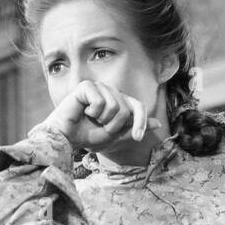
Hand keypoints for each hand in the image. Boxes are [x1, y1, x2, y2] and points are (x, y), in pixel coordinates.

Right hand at [45, 79, 161, 156]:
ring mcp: (99, 87)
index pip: (138, 106)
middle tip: (100, 127)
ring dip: (103, 120)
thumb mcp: (115, 136)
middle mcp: (111, 92)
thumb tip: (158, 124)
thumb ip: (134, 129)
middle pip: (126, 108)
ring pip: (115, 105)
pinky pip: (101, 100)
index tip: (137, 138)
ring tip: (91, 119)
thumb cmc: (86, 136)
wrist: (66, 138)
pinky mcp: (87, 86)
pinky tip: (84, 111)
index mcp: (119, 101)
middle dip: (114, 125)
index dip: (140, 122)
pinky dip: (93, 111)